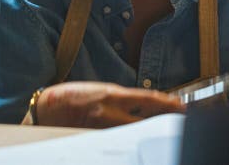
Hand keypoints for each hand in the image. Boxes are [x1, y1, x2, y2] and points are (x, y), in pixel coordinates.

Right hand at [33, 81, 185, 127]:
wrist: (48, 106)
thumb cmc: (75, 96)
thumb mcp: (103, 91)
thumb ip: (124, 99)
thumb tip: (146, 105)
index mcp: (113, 95)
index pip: (147, 99)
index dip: (167, 103)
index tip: (180, 106)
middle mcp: (110, 111)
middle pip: (144, 119)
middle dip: (163, 120)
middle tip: (179, 120)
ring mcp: (102, 126)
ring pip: (133, 130)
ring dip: (148, 129)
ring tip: (163, 128)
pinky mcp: (95, 136)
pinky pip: (118, 138)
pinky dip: (130, 136)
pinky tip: (138, 136)